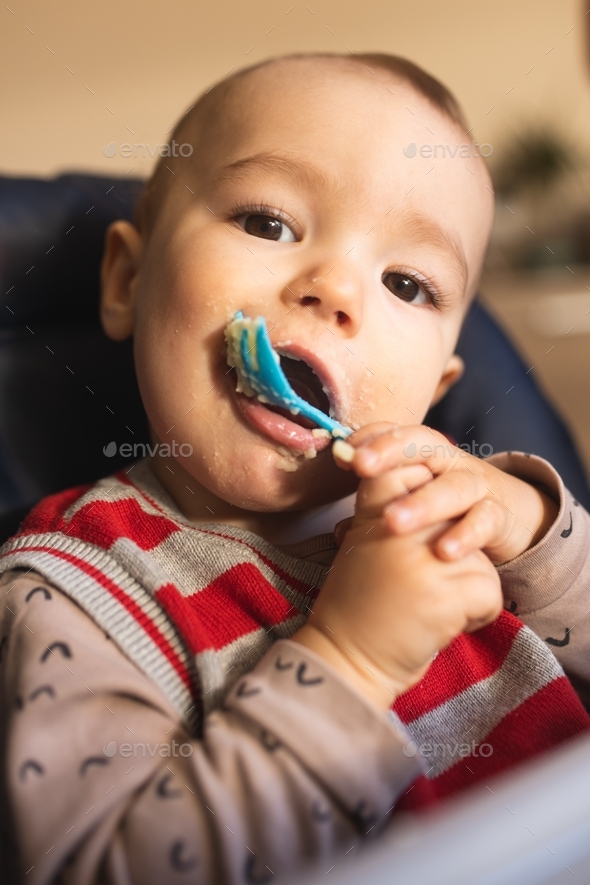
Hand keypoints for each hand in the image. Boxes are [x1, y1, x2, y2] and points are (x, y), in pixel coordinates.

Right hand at [292, 461, 501, 711]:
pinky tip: (440, 624)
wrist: (345, 658)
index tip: (406, 530)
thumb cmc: (358, 601)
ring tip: (425, 604)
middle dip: (450, 553)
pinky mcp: (446, 593)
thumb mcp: (364, 538)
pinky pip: (490, 591)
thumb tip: (427, 474)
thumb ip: (391, 504)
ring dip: (464, 586)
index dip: (427, 502)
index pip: (422, 472)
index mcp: (376, 505)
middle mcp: (398, 523)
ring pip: (479, 557)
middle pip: (459, 518)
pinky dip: (476, 614)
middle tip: (414, 583)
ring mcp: (423, 557)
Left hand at [332, 423, 557, 565]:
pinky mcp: (500, 517)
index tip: (342, 455)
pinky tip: (444, 552)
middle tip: (361, 466)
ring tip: (393, 523)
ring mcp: (477, 487)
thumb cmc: (447, 510)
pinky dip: (466, 534)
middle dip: (390, 451)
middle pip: (423, 444)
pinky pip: (485, 520)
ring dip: (422, 503)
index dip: (370, 438)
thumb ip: (381, 511)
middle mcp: (450, 463)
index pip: (396, 433)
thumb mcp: (415, 502)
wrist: (509, 519)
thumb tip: (340, 533)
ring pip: (453, 486)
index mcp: (423, 456)